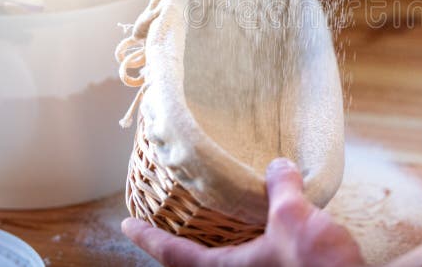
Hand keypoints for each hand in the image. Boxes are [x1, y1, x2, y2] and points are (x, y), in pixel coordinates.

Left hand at [122, 158, 363, 266]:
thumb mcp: (294, 219)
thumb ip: (281, 189)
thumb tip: (276, 165)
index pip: (175, 254)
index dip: (148, 238)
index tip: (127, 225)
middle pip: (196, 264)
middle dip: (178, 245)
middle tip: (164, 222)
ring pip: (227, 263)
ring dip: (215, 244)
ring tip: (212, 220)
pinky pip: (254, 261)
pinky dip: (247, 243)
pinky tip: (264, 227)